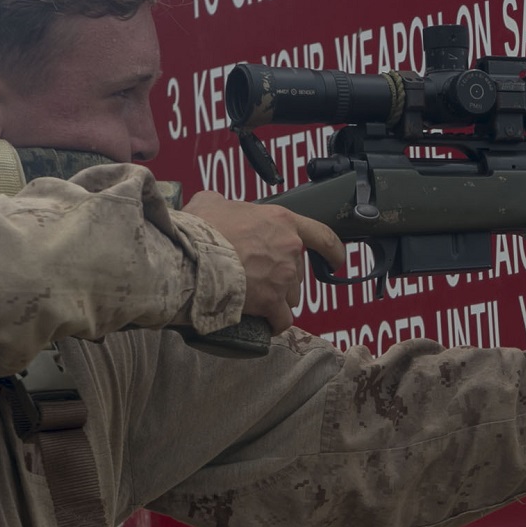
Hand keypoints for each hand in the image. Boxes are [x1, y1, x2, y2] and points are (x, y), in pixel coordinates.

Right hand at [184, 191, 343, 331]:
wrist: (188, 254)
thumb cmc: (199, 228)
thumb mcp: (213, 202)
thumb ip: (228, 205)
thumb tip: (220, 208)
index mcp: (281, 221)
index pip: (322, 235)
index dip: (333, 250)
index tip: (337, 260)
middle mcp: (289, 248)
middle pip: (297, 272)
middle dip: (281, 278)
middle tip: (255, 277)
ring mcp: (283, 277)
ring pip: (290, 296)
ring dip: (277, 299)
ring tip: (253, 297)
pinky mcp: (272, 302)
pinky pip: (281, 319)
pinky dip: (274, 323)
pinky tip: (265, 324)